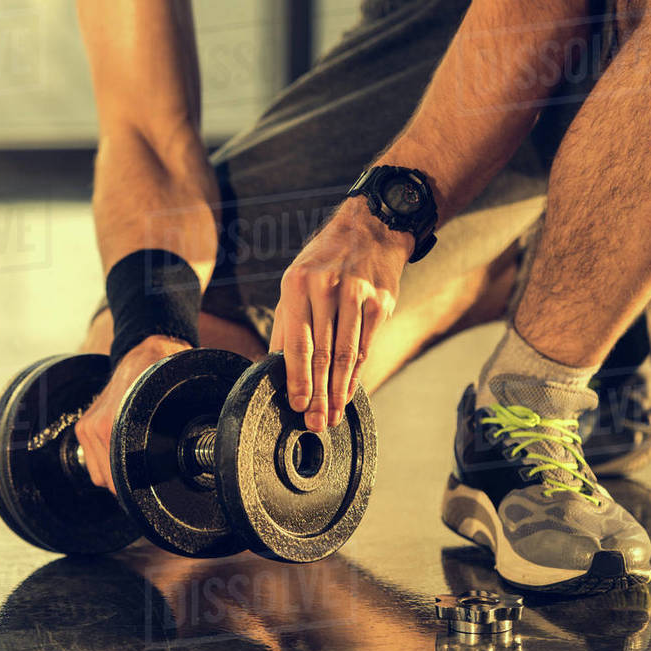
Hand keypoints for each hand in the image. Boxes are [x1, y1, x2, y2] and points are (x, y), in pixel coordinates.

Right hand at [74, 335, 192, 492]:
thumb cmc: (161, 378)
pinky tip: (125, 454)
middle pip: (110, 481)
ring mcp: (87, 428)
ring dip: (116, 475)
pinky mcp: (83, 427)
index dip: (139, 488)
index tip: (153, 489)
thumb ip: (179, 428)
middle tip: (149, 476)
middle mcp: (97, 427)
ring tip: (137, 463)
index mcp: (114, 424)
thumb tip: (195, 452)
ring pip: (100, 476)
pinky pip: (93, 464)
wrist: (144, 353)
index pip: (120, 477)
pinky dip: (107, 465)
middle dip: (128, 483)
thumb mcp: (175, 403)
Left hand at [270, 198, 412, 431]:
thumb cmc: (326, 262)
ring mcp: (356, 294)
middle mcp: (326, 288)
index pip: (296, 342)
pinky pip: (366, 347)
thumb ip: (285, 324)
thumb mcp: (296, 282)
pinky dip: (356, 374)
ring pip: (346, 355)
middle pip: (321, 354)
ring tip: (331, 415)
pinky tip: (348, 392)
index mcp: (297, 284)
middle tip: (314, 422)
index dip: (296, 379)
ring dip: (338, 391)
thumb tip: (270, 366)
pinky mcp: (380, 302)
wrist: (371, 228)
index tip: (295, 405)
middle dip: (317, 394)